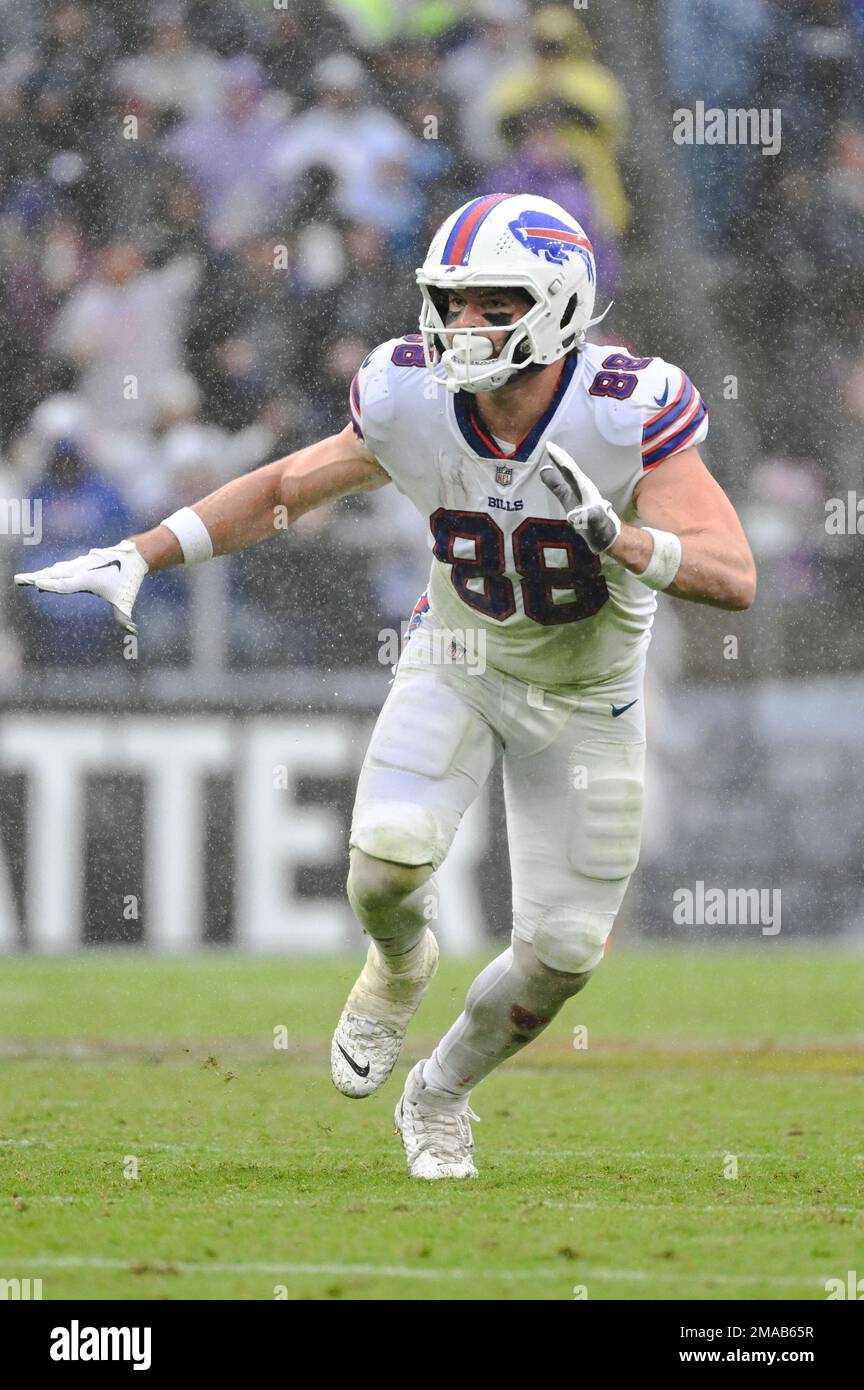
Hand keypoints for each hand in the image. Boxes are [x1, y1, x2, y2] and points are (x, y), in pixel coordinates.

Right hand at [14, 539, 148, 633]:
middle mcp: (80, 570)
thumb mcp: (125, 601)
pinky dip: (50, 572)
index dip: (50, 586)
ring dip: (40, 574)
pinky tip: (43, 576)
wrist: (133, 557)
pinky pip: (61, 568)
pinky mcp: (80, 563)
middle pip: (53, 575)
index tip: (36, 585)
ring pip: (56, 570)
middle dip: (35, 578)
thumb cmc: (128, 580)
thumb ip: (124, 617)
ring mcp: (79, 565)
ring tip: (25, 580)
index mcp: (87, 580)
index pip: (65, 585)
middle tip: (18, 580)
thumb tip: (132, 632)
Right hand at [540, 442, 621, 553]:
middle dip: (560, 456)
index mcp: (585, 489)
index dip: (559, 459)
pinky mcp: (581, 498)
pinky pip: (569, 482)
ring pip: (571, 473)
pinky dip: (562, 475)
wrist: (609, 536)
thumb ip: (586, 518)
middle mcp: (584, 487)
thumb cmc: (601, 529)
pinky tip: (558, 475)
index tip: (549, 446)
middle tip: (549, 445)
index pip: (570, 470)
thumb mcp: (593, 524)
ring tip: (553, 455)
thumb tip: (573, 515)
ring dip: (562, 463)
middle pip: (571, 468)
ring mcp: (583, 492)